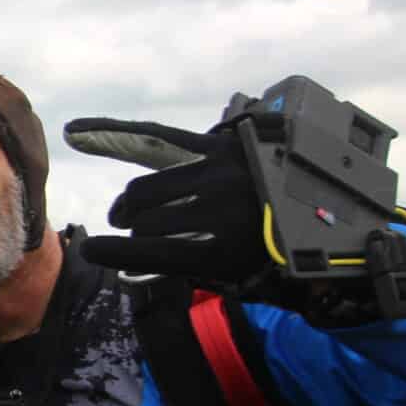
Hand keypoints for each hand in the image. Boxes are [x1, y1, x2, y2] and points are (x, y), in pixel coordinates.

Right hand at [62, 117, 266, 282]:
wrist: (328, 204)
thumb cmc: (274, 248)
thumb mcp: (234, 274)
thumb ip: (181, 269)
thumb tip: (126, 271)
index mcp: (222, 249)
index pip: (148, 252)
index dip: (113, 254)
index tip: (91, 252)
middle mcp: (216, 210)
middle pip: (144, 221)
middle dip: (134, 231)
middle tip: (134, 232)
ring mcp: (215, 173)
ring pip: (144, 190)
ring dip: (131, 205)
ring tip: (130, 211)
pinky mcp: (217, 145)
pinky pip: (155, 138)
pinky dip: (113, 134)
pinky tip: (77, 131)